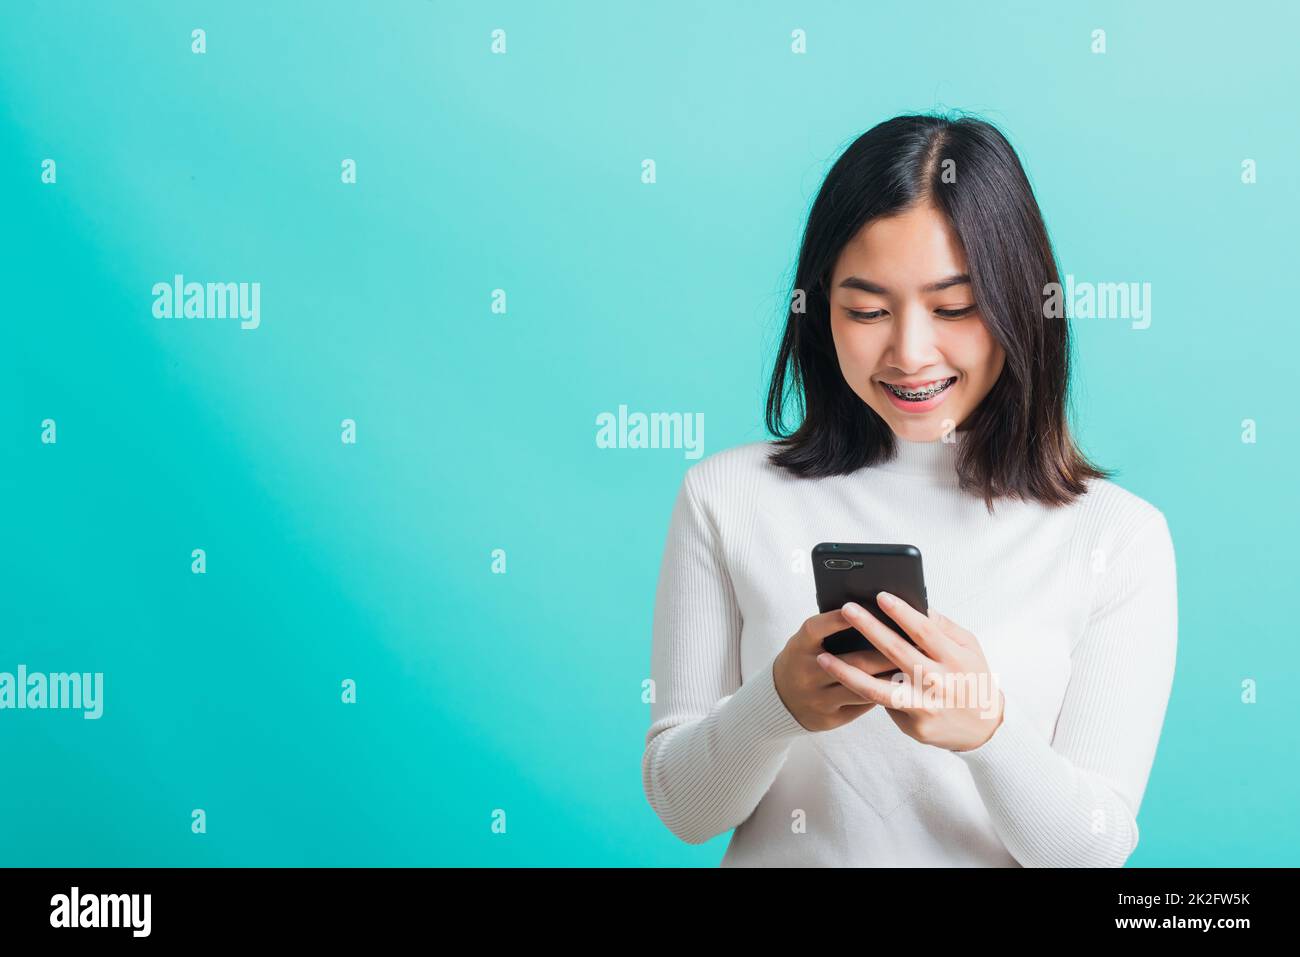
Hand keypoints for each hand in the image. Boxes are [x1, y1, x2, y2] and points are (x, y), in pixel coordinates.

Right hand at [772, 610, 904, 731]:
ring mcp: (818, 698)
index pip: (818, 628)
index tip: (864, 608)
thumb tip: (875, 613)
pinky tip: (903, 685)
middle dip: (886, 649)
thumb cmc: (803, 661)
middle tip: (914, 639)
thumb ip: (831, 629)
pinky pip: (862, 705)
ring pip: (862, 686)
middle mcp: (806, 673)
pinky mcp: (830, 718)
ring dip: (890, 674)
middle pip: (852, 660)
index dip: (839, 619)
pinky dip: (883, 693)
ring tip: (917, 663)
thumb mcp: (808, 642)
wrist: (780, 702)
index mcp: (799, 647)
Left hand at [814, 593, 1004, 751]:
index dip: (901, 612)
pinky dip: (860, 689)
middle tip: (847, 609)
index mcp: (954, 658)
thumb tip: (917, 604)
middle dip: (869, 628)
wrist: (984, 729)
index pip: (924, 630)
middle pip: (896, 652)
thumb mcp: (969, 648)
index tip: (880, 595)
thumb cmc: (972, 678)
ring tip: (822, 657)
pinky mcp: (914, 724)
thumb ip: (944, 627)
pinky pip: (883, 703)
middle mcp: (938, 682)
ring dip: (847, 672)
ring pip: (878, 688)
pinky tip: (838, 677)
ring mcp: (924, 705)